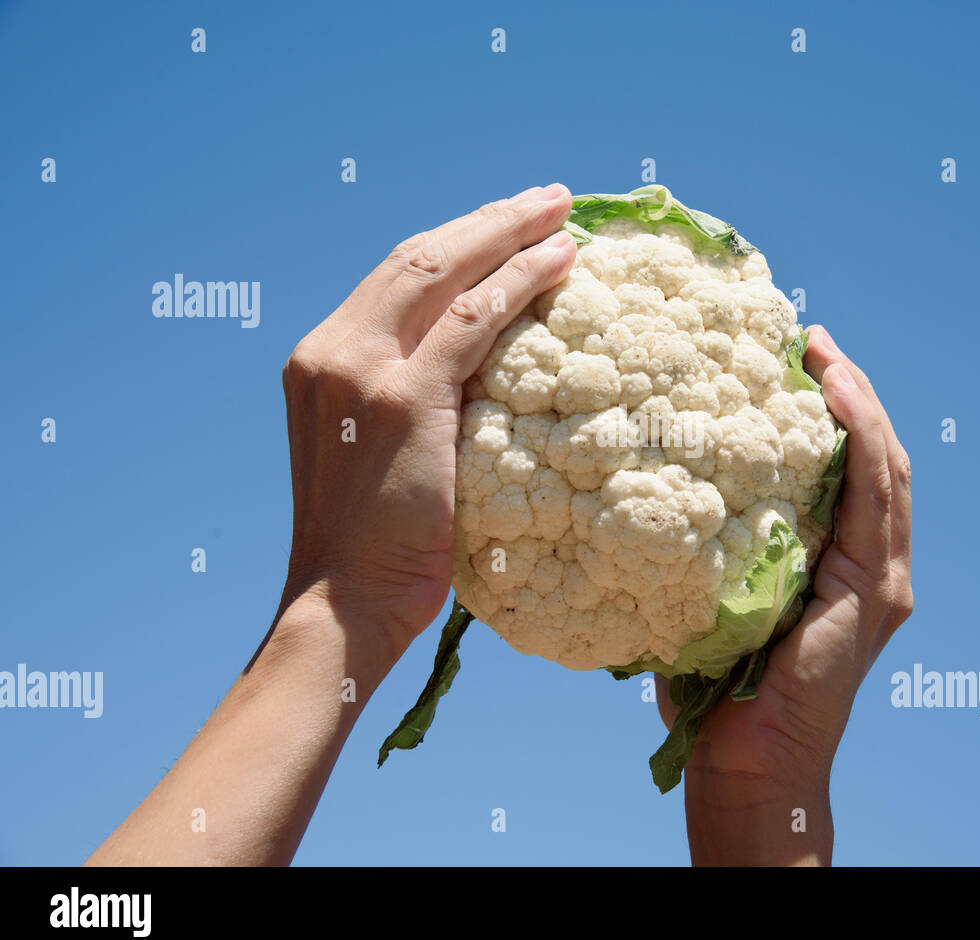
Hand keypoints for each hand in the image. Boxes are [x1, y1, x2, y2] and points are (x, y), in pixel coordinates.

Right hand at [278, 184, 576, 670]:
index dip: (458, 244)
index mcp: (320, 359)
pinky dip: (520, 284)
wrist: (343, 602)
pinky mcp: (403, 398)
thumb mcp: (377, 453)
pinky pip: (474, 320)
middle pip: (419, 257)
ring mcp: (362, 369)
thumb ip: (410, 400)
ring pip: (447, 274)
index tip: (507, 226)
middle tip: (547, 199)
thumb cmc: (372, 546)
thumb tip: (482, 376)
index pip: (397, 279)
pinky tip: (560, 264)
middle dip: (488, 220)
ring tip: (562, 214)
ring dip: (511, 235)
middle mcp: (332, 349)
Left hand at [657, 325, 912, 864]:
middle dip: (846, 390)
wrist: (746, 764)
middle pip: (872, 456)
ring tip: (822, 348)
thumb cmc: (717, 690)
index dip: (829, 410)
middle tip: (806, 337)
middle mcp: (876, 565)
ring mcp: (884, 577)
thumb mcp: (713, 594)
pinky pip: (876, 496)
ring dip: (857, 400)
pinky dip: (861, 438)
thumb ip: (705, 544)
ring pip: (882, 465)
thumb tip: (639, 487)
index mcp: (839, 563)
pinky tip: (837, 394)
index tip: (789, 358)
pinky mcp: (878, 589)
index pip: (845, 470)